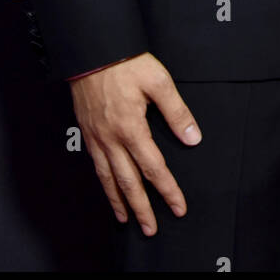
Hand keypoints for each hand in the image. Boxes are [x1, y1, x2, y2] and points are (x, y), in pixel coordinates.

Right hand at [69, 52, 201, 234]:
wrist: (91, 50)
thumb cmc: (125, 62)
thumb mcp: (158, 81)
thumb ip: (176, 111)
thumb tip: (192, 138)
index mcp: (132, 128)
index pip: (154, 168)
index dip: (167, 190)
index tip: (178, 207)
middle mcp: (112, 138)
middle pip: (128, 182)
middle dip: (141, 208)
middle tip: (151, 229)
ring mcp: (96, 137)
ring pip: (108, 178)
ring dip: (118, 201)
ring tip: (126, 219)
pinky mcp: (87, 131)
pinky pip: (95, 165)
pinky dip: (102, 183)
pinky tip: (107, 188)